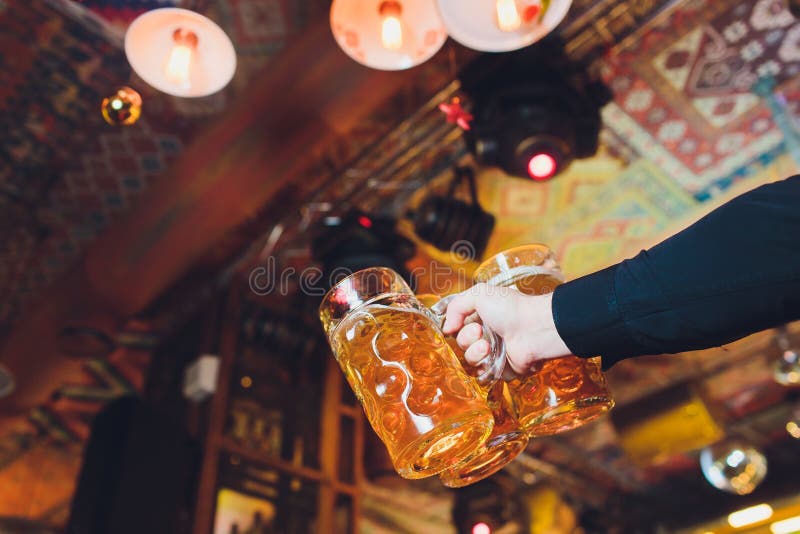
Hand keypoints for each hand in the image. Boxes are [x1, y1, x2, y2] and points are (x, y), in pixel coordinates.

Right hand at [441, 283, 571, 373]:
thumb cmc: (510, 309)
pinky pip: (481, 375)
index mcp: (480, 317)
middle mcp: (485, 335)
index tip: (457, 323)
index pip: (456, 327)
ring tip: (488, 345)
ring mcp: (493, 354)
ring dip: (474, 352)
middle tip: (480, 330)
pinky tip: (493, 356)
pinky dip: (484, 366)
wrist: (534, 329)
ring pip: (468, 360)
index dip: (454, 326)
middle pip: (460, 344)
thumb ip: (455, 306)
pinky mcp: (500, 370)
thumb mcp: (479, 294)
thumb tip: (446, 328)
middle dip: (466, 338)